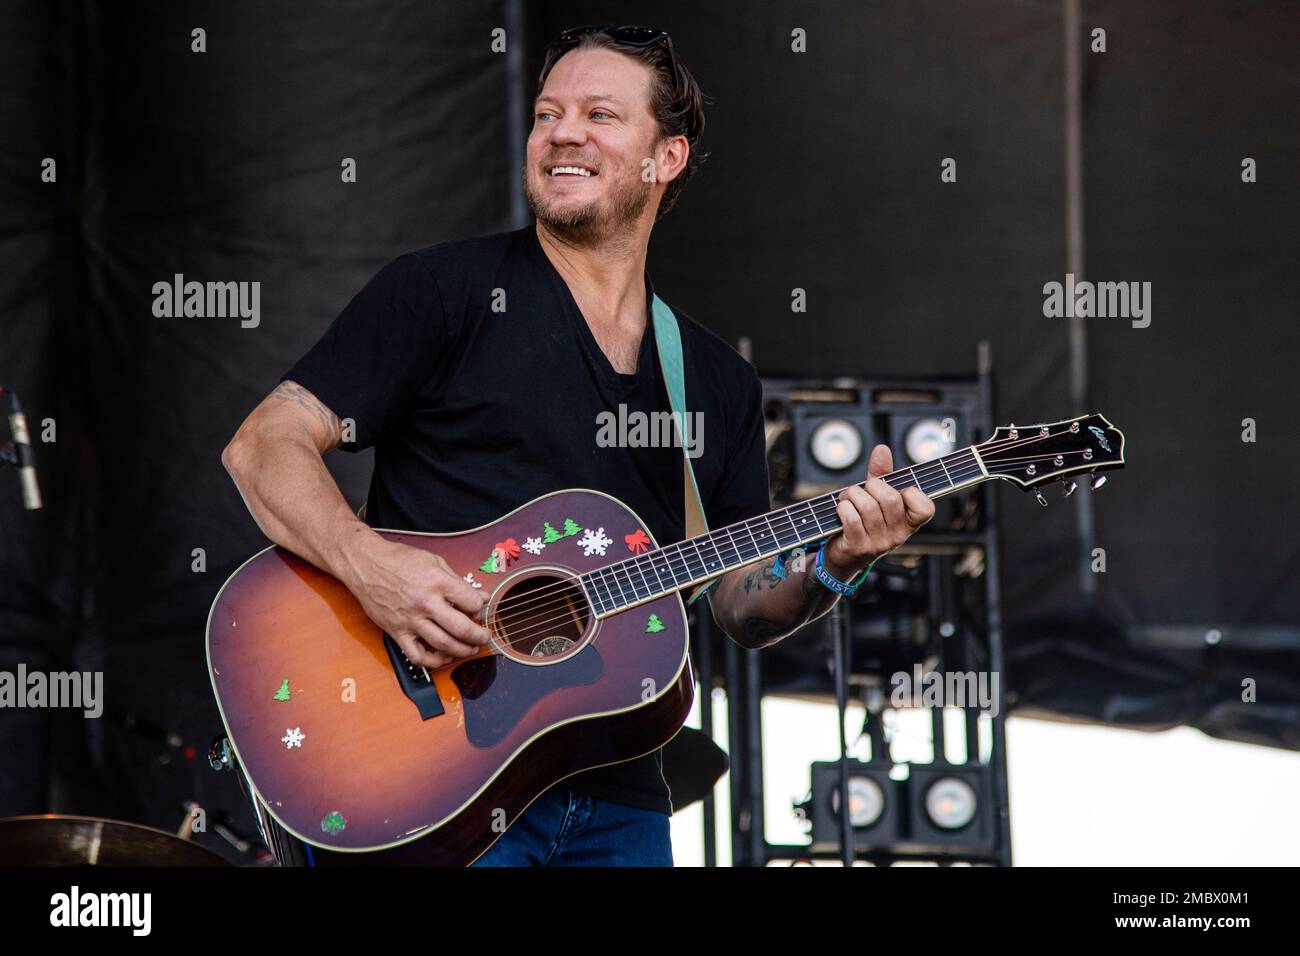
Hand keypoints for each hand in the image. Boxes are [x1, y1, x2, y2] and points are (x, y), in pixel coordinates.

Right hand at [344, 535, 491, 668]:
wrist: (365, 564)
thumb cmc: (399, 560)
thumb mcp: (435, 561)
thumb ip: (459, 582)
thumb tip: (481, 596)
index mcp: (437, 582)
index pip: (471, 603)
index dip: (480, 607)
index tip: (479, 608)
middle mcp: (425, 603)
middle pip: (462, 629)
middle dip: (479, 636)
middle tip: (485, 637)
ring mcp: (410, 620)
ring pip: (443, 645)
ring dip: (462, 651)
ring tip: (470, 648)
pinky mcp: (397, 631)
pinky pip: (417, 655)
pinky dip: (433, 661)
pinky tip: (443, 656)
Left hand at [821, 444, 934, 579]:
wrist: (844, 555)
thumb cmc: (863, 522)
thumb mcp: (876, 498)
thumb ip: (882, 474)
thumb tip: (882, 448)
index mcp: (909, 523)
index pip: (926, 508)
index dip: (913, 494)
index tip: (899, 490)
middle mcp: (898, 535)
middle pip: (891, 500)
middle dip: (872, 486)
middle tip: (862, 490)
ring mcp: (879, 544)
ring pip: (868, 507)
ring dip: (853, 495)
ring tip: (847, 497)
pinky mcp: (859, 547)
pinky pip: (852, 519)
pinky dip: (843, 507)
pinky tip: (842, 508)